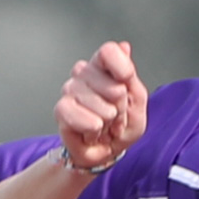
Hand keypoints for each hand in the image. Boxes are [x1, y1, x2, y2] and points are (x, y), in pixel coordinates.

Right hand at [55, 41, 147, 170]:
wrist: (105, 151)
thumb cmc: (120, 125)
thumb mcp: (136, 101)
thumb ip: (130, 76)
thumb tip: (123, 47)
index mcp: (103, 66)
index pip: (109, 51)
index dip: (123, 69)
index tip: (126, 83)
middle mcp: (83, 73)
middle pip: (115, 87)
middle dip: (120, 108)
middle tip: (114, 115)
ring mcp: (70, 90)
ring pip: (102, 107)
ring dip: (108, 123)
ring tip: (103, 124)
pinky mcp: (61, 109)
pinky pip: (86, 120)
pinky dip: (95, 131)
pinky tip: (92, 132)